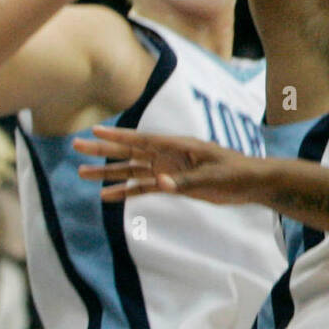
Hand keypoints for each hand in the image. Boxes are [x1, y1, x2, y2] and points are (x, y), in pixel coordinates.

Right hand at [75, 125, 266, 204]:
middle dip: (104, 150)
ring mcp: (169, 170)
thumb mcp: (212, 177)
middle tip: (77, 147)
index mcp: (178, 146)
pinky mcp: (173, 185)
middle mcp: (169, 156)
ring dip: (109, 173)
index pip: (142, 140)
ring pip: (132, 171)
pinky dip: (126, 192)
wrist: (251, 183)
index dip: (118, 136)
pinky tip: (107, 197)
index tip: (95, 131)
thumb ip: (185, 182)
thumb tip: (159, 185)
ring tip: (83, 174)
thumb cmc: (235, 173)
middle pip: (130, 153)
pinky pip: (144, 188)